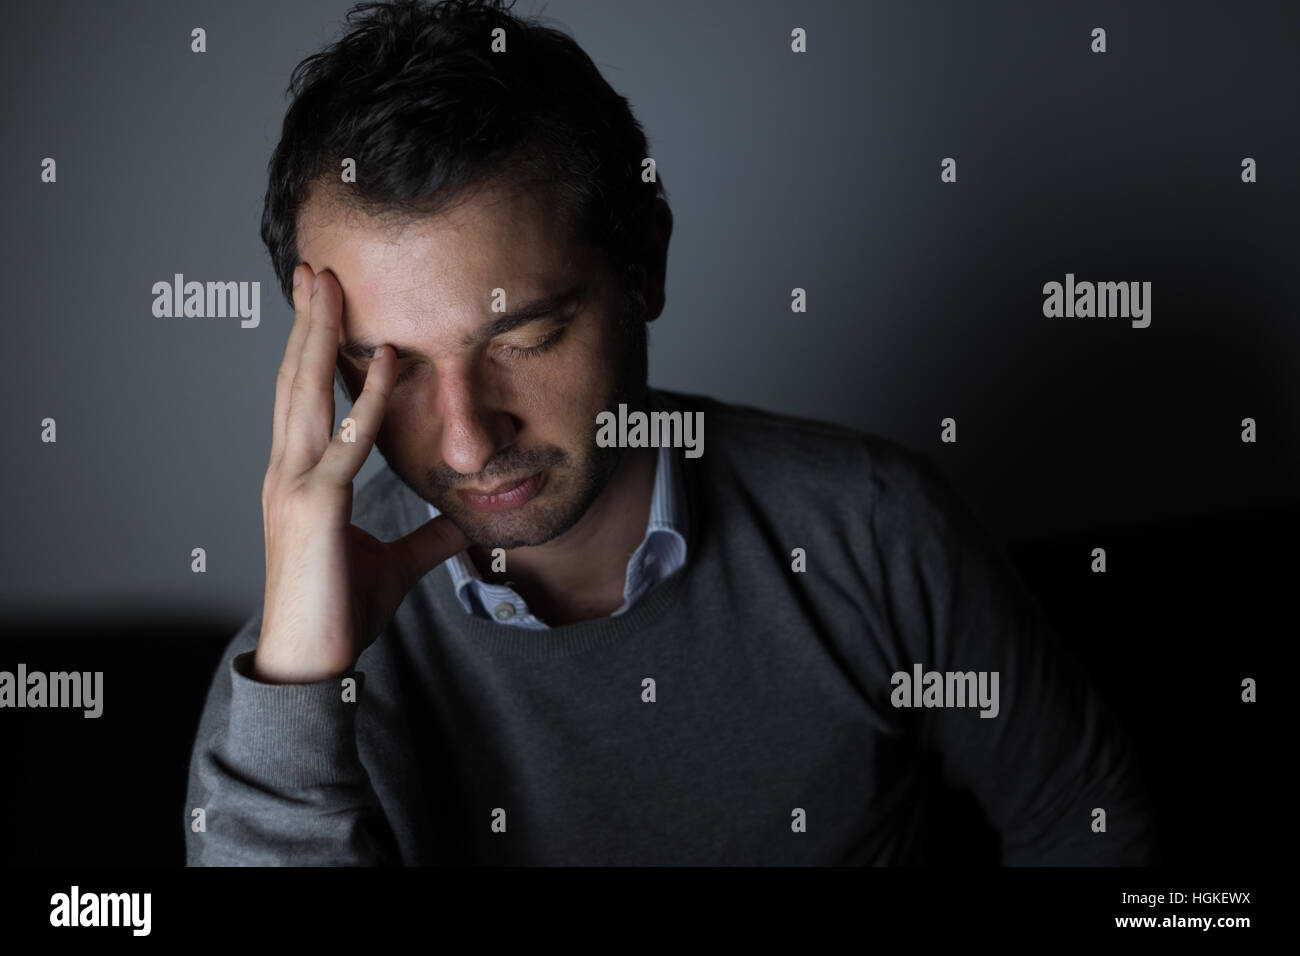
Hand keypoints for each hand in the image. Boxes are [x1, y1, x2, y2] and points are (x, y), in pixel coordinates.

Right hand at [252, 264, 467, 683]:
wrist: (311, 666)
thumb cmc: (341, 614)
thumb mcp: (394, 566)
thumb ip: (424, 541)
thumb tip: (460, 529)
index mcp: (301, 478)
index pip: (305, 398)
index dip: (312, 350)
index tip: (323, 306)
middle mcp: (288, 471)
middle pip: (296, 380)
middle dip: (306, 322)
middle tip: (314, 268)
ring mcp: (296, 485)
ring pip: (308, 395)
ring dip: (321, 335)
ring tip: (329, 283)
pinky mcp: (316, 508)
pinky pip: (349, 442)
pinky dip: (369, 398)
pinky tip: (388, 360)